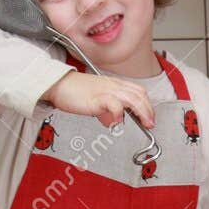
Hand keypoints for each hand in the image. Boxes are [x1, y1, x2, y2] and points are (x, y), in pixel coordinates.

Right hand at [40, 68, 154, 130]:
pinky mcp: (97, 98)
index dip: (147, 104)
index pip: (137, 91)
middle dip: (148, 110)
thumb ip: (106, 110)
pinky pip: (114, 104)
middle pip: (139, 94)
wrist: (58, 85)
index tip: (149, 117)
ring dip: (142, 112)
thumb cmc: (73, 91)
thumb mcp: (95, 100)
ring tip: (144, 124)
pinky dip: (119, 114)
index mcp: (114, 84)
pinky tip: (118, 122)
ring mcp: (105, 91)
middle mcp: (113, 86)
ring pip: (132, 98)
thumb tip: (112, 121)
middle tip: (150, 124)